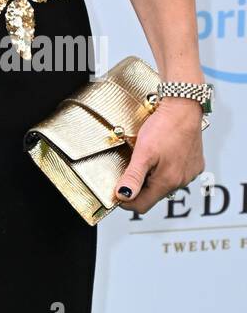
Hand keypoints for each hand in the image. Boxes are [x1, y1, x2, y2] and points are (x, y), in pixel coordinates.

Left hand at [114, 97, 205, 213]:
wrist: (184, 107)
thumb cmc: (164, 127)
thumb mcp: (143, 152)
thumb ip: (133, 176)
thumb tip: (123, 196)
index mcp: (168, 181)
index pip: (142, 205)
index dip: (126, 200)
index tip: (117, 190)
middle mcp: (181, 181)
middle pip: (153, 194)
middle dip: (139, 186)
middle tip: (130, 166)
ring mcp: (190, 174)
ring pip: (165, 184)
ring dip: (153, 175)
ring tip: (147, 156)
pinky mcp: (195, 164)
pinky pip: (177, 173)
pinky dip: (166, 167)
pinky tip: (161, 153)